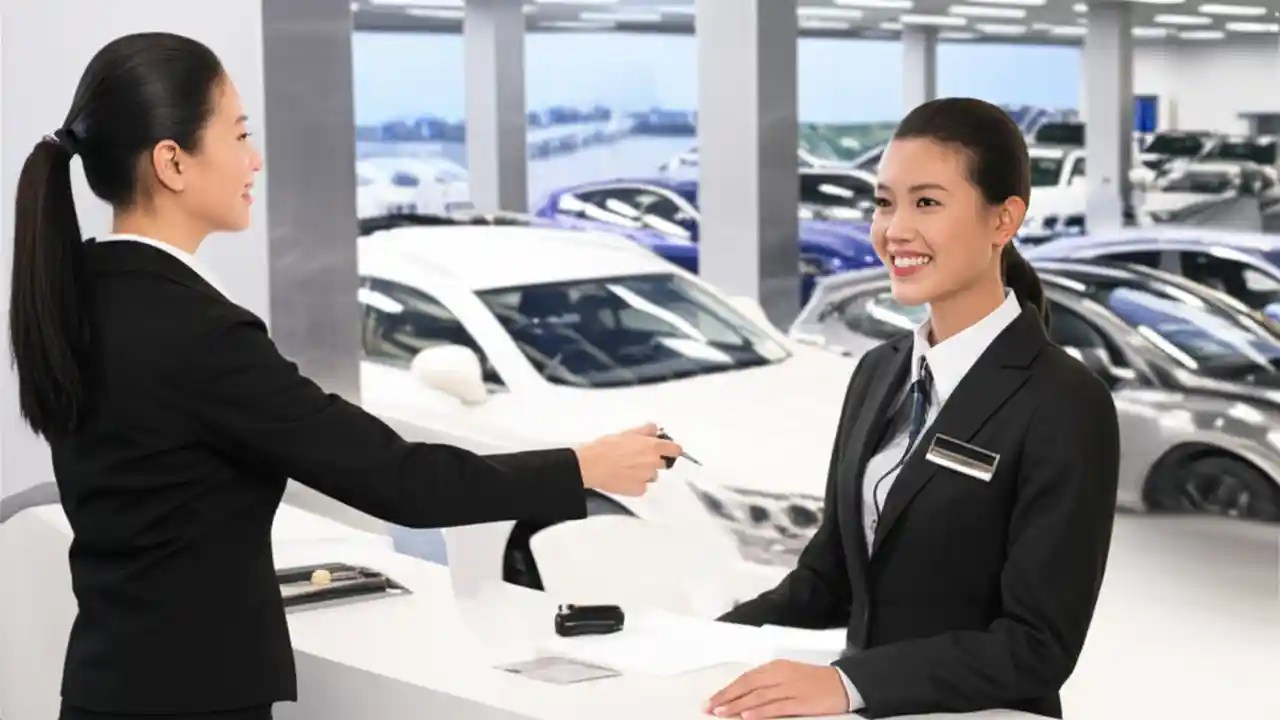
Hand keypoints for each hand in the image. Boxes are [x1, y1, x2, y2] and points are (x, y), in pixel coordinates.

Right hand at [573, 423, 682, 496]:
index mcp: (652, 447)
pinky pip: (642, 487)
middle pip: (662, 463)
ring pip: (651, 475)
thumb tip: (653, 429)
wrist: (591, 465)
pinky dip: (635, 483)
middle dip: (653, 460)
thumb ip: (645, 431)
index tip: (670, 450)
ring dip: (644, 472)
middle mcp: (653, 463)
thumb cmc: (605, 449)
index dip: (672, 449)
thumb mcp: (626, 433)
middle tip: (637, 457)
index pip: (675, 449)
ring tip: (627, 468)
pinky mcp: (639, 490)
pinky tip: (624, 477)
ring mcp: (647, 478)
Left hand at [705, 660, 848, 718]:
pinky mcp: (800, 702)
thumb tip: (743, 695)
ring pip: (758, 697)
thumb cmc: (815, 681)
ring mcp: (790, 688)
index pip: (745, 678)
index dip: (727, 689)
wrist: (843, 683)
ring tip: (722, 713)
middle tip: (710, 707)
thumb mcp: (788, 676)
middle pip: (747, 686)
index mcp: (776, 667)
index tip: (712, 699)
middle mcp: (780, 675)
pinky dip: (759, 711)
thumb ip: (767, 683)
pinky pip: (775, 707)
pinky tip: (747, 716)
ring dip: (737, 705)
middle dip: (726, 697)